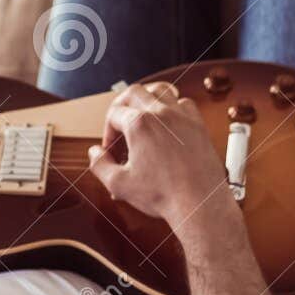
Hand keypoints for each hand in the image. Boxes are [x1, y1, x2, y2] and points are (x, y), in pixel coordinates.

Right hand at [86, 82, 235, 228]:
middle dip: (121, 106)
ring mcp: (182, 117)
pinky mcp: (198, 125)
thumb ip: (100, 165)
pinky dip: (172, 108)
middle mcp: (162, 113)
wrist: (200, 203)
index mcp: (139, 124)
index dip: (106, 133)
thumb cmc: (163, 195)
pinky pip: (184, 103)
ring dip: (147, 99)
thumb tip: (94, 152)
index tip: (110, 151)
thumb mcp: (119, 184)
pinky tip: (168, 124)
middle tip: (118, 123)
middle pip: (134, 92)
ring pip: (160, 90)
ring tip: (141, 113)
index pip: (113, 115)